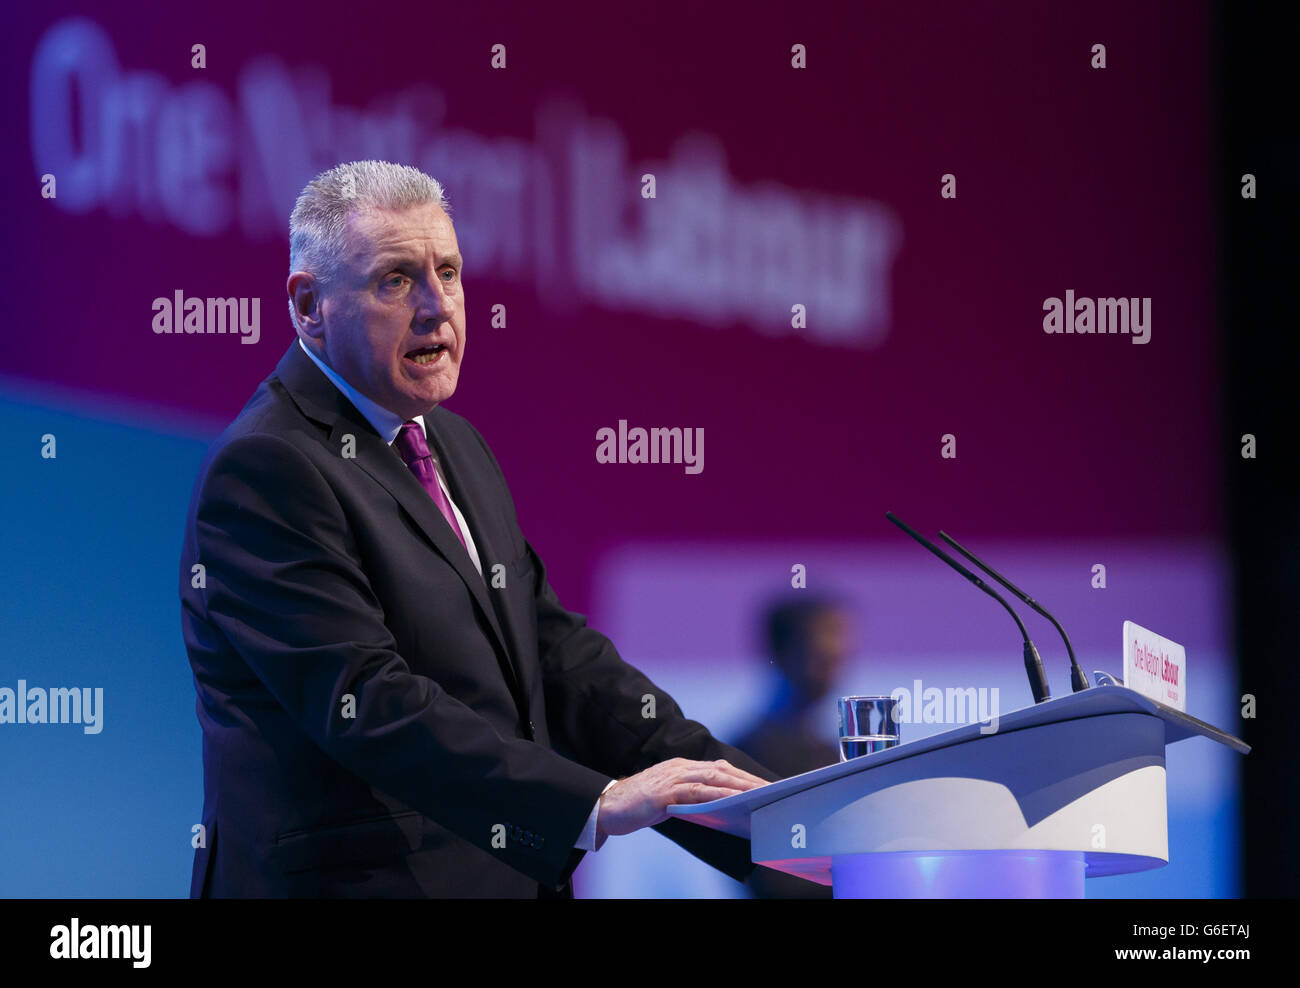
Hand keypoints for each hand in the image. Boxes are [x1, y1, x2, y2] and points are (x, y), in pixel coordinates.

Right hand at [595, 758, 769, 838]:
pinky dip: (718, 795)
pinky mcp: (664, 793)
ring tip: (761, 795)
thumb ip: (688, 797)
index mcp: (681, 767)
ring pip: (714, 778)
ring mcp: (672, 778)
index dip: (743, 776)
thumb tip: (717, 808)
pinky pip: (697, 792)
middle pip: (723, 771)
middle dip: (749, 780)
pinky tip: (734, 801)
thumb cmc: (636, 805)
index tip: (765, 785)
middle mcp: (679, 768)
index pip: (720, 769)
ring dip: (740, 786)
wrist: (605, 807)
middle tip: (773, 790)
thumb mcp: (667, 798)